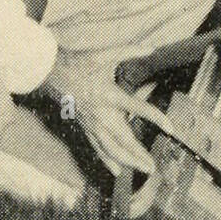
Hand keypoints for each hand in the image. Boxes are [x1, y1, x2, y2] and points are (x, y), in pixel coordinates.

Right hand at [40, 49, 173, 176]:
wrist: (49, 72)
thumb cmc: (79, 63)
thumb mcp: (104, 54)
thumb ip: (129, 50)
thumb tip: (153, 47)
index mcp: (109, 95)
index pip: (138, 109)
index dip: (156, 118)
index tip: (171, 128)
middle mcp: (101, 113)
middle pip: (123, 138)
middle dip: (139, 154)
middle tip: (153, 167)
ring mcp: (92, 123)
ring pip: (110, 148)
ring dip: (127, 161)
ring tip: (144, 170)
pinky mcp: (85, 127)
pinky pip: (97, 147)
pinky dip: (107, 160)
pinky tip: (118, 172)